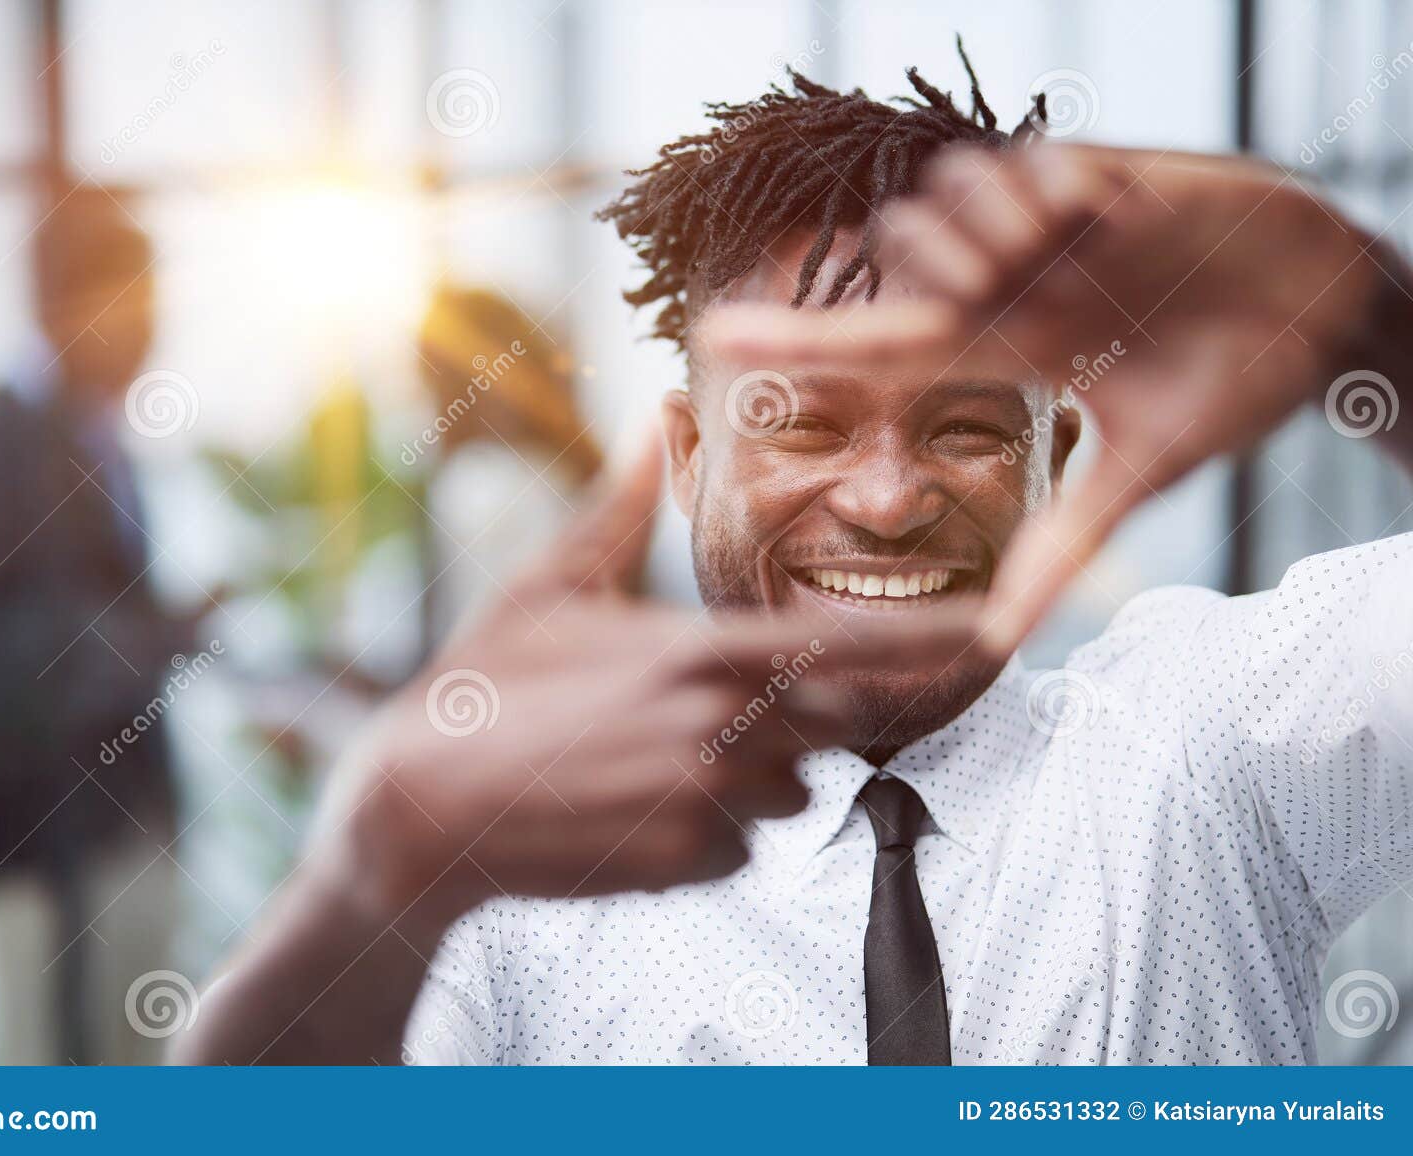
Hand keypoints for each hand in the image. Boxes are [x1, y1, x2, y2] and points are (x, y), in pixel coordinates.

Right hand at [332, 431, 981, 927]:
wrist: (422, 807)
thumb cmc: (480, 683)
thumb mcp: (550, 582)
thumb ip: (620, 506)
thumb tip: (647, 418)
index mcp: (701, 648)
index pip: (849, 644)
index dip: (929, 641)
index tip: (996, 632)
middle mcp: (723, 726)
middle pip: (833, 727)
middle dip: (810, 720)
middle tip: (733, 712)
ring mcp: (709, 803)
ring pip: (786, 796)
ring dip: (743, 782)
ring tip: (642, 762)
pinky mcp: (686, 867)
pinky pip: (736, 850)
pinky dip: (702, 836)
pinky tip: (627, 811)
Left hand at [707, 143, 1384, 647]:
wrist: (1327, 313)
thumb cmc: (1233, 385)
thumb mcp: (1138, 476)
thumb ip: (1060, 547)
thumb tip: (991, 644)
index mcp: (1006, 347)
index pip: (878, 341)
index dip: (799, 339)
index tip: (716, 341)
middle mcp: (1009, 283)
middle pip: (899, 251)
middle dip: (925, 277)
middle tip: (994, 302)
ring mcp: (1046, 226)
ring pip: (944, 198)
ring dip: (983, 237)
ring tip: (1059, 259)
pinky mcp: (1094, 173)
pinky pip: (1017, 166)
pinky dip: (1039, 198)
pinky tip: (1099, 220)